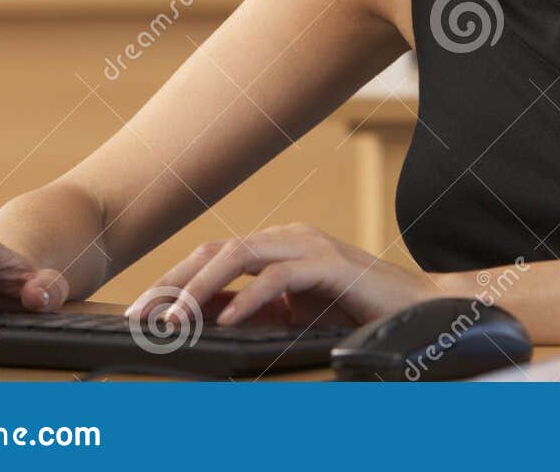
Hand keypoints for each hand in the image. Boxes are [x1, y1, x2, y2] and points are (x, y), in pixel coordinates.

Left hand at [125, 223, 445, 330]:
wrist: (419, 307)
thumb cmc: (359, 314)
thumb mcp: (294, 317)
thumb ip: (255, 312)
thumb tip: (200, 320)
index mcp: (279, 248)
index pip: (213, 257)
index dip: (174, 281)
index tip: (141, 313)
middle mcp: (289, 238)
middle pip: (216, 249)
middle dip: (172, 281)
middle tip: (141, 315)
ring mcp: (310, 247)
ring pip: (239, 255)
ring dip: (199, 288)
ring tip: (173, 320)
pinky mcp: (330, 265)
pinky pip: (279, 276)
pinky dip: (250, 298)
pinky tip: (229, 319)